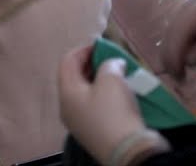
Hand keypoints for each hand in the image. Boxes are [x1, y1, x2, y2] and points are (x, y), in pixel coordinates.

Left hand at [57, 45, 148, 164]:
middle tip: (111, 58)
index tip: (101, 44)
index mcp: (66, 92)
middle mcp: (68, 107)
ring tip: (118, 73)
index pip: (67, 62)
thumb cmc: (115, 112)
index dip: (83, 49)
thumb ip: (108, 64)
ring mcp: (80, 121)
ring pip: (86, 93)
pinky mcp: (95, 131)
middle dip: (92, 64)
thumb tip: (111, 64)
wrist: (129, 151)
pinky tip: (121, 93)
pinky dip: (106, 95)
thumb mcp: (111, 80)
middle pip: (75, 77)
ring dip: (101, 80)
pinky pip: (96, 106)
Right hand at [159, 0, 195, 77]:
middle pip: (173, 31)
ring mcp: (194, 7)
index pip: (181, 29)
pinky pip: (185, 35)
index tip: (177, 77)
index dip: (174, 53)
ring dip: (188, 53)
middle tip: (184, 80)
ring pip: (176, 35)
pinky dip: (193, 49)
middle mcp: (195, 1)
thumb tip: (187, 59)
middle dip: (176, 56)